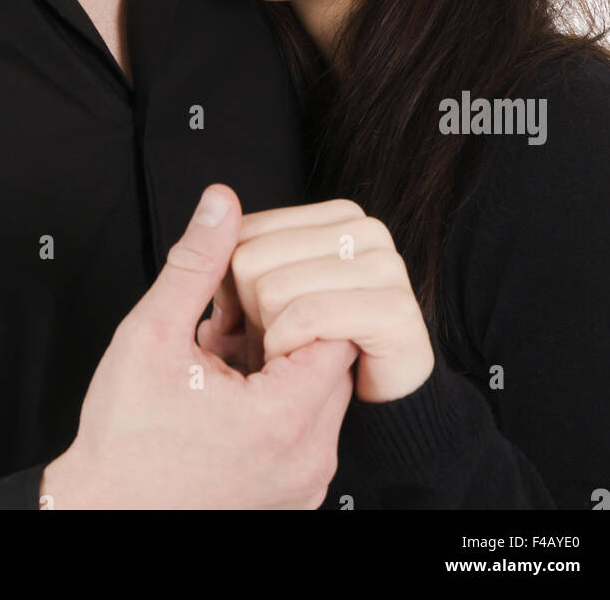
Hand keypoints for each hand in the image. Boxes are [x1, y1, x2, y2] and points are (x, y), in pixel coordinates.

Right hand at [41, 185, 357, 509]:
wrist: (102, 514)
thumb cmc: (123, 439)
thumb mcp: (153, 334)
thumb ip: (197, 263)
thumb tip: (221, 205)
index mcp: (283, 420)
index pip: (336, 330)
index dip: (296, 303)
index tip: (250, 304)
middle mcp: (307, 458)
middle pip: (333, 361)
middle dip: (286, 331)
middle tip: (229, 327)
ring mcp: (302, 482)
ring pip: (321, 394)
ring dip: (281, 366)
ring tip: (223, 361)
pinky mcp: (290, 493)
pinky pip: (308, 430)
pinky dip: (277, 402)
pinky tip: (228, 393)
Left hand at [197, 198, 434, 403]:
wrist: (375, 408)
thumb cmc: (313, 349)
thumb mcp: (260, 295)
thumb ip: (235, 253)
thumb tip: (214, 201)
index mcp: (338, 217)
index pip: (243, 232)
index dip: (227, 283)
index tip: (239, 318)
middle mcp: (366, 232)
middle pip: (250, 260)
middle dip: (245, 316)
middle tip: (261, 346)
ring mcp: (386, 268)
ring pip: (273, 289)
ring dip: (262, 340)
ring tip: (279, 359)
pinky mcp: (395, 312)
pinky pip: (307, 316)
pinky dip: (284, 348)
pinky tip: (291, 365)